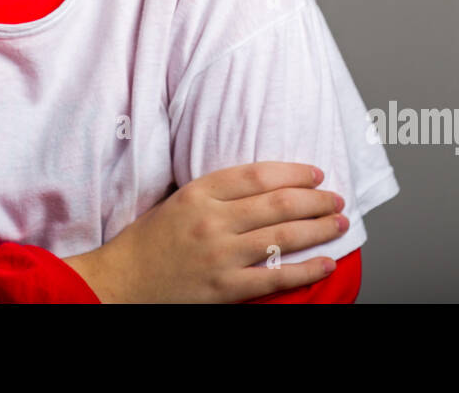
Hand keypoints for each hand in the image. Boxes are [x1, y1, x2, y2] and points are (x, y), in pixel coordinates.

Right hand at [65, 162, 345, 302]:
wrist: (120, 282)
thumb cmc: (147, 242)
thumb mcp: (175, 201)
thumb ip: (213, 192)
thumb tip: (260, 185)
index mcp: (198, 193)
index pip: (257, 174)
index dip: (293, 172)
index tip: (315, 174)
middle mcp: (212, 220)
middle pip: (278, 202)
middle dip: (315, 199)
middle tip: (336, 199)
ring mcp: (220, 255)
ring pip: (283, 235)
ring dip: (318, 228)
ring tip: (339, 224)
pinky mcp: (225, 287)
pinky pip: (276, 276)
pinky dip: (306, 269)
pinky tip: (325, 262)